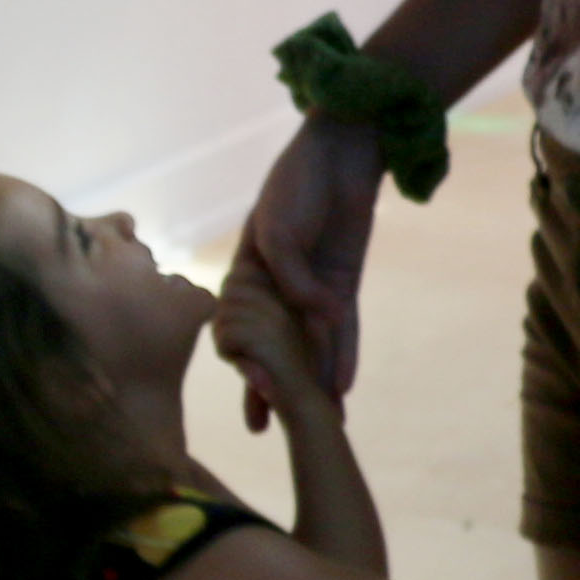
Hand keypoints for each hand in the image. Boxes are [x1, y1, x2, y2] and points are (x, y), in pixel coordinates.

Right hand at [234, 116, 386, 426]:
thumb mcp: (279, 229)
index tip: (252, 384)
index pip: (236, 328)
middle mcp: (274, 290)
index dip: (243, 359)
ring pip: (308, 346)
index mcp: (245, 276)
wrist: (339, 154)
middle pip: (271, 346)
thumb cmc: (296, 183)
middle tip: (265, 425)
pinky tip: (343, 388)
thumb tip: (319, 315)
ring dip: (311, 381)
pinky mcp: (342, 286)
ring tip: (317, 421)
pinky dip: (343, 356)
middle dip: (269, 385)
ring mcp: (310, 291)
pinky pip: (343, 329)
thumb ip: (293, 276)